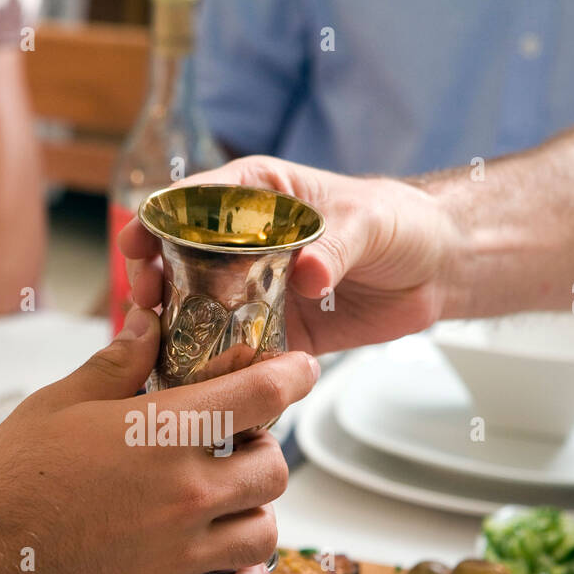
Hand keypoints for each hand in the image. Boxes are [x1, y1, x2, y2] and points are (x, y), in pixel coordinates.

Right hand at [0, 306, 319, 573]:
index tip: (301, 371)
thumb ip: (117, 365)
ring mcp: (182, 555)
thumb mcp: (57, 406)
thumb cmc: (6, 482)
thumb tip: (149, 322)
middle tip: (234, 453)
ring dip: (252, 516)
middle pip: (275, 468)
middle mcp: (185, 494)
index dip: (294, 374)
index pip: (261, 393)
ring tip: (224, 510)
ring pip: (265, 533)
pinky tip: (225, 566)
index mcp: (162, 434)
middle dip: (261, 454)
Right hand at [118, 155, 462, 354]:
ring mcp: (253, 289)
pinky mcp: (272, 332)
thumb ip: (337, 246)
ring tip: (157, 342)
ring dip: (174, 325)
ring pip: (198, 307)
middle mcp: (244, 243)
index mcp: (258, 195)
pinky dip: (215, 364)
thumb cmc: (400, 222)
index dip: (159, 220)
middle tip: (144, 301)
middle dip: (154, 278)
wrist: (434, 269)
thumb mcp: (369, 222)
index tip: (138, 240)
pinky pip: (235, 350)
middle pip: (179, 258)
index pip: (194, 202)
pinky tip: (196, 377)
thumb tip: (309, 273)